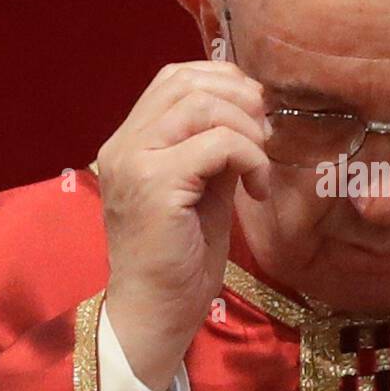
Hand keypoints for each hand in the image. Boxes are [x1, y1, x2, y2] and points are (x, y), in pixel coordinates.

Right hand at [97, 61, 270, 390]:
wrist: (156, 312)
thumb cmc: (181, 259)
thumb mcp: (205, 188)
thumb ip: (217, 147)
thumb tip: (254, 111)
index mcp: (131, 141)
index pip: (175, 78)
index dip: (225, 82)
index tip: (256, 117)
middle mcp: (124, 144)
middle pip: (188, 82)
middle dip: (241, 100)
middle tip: (265, 138)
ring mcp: (134, 161)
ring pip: (202, 105)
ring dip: (247, 130)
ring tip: (260, 165)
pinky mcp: (155, 184)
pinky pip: (217, 144)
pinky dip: (250, 158)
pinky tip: (256, 189)